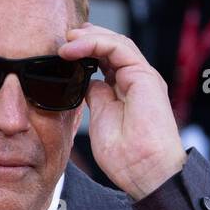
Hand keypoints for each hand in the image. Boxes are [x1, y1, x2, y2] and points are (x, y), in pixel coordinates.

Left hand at [58, 22, 184, 200]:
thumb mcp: (101, 121)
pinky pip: (118, 48)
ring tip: (65, 41)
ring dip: (88, 38)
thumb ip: (97, 99)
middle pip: (111, 47)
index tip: (61, 54)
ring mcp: (142, 76)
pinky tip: (74, 48)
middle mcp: (136, 80)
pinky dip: (95, 43)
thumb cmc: (128, 157)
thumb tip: (87, 84)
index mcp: (126, 90)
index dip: (85, 52)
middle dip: (86, 38)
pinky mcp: (145, 76)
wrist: (147, 171)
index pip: (105, 60)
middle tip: (62, 39)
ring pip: (115, 42)